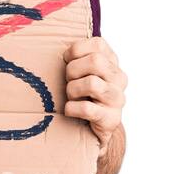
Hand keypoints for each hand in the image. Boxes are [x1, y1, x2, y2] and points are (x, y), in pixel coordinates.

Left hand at [62, 37, 126, 154]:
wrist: (95, 130)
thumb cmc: (82, 95)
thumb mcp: (82, 72)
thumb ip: (76, 56)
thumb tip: (53, 44)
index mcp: (112, 62)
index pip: (98, 44)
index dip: (76, 50)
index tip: (67, 60)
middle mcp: (119, 78)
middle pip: (96, 61)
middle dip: (73, 71)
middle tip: (68, 81)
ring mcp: (117, 99)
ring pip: (92, 84)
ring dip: (73, 90)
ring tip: (71, 97)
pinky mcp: (111, 118)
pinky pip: (87, 108)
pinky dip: (72, 108)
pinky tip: (70, 110)